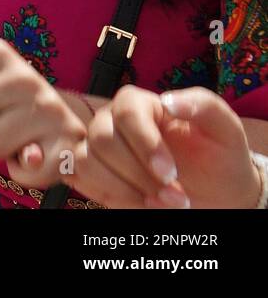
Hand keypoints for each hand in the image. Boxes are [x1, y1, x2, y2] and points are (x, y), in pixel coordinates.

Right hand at [68, 86, 262, 208]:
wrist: (215, 189)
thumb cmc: (219, 154)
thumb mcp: (226, 128)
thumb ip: (204, 106)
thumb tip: (169, 101)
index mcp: (139, 102)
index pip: (127, 112)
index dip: (145, 145)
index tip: (171, 174)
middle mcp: (110, 120)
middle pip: (103, 140)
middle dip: (138, 175)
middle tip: (174, 197)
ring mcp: (96, 146)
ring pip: (85, 161)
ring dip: (123, 190)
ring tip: (158, 204)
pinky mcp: (90, 171)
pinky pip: (79, 179)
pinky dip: (109, 196)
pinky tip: (139, 203)